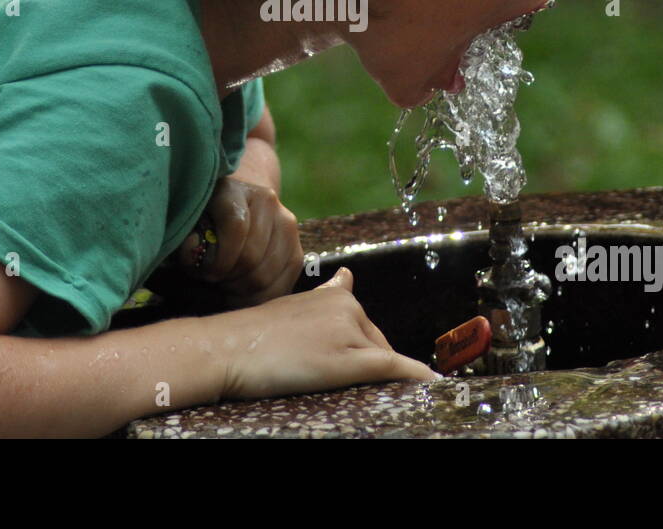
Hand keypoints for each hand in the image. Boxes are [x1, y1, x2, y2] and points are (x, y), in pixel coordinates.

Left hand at [175, 177, 303, 308]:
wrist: (238, 206)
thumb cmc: (206, 221)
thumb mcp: (191, 222)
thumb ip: (187, 240)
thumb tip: (194, 254)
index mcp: (235, 190)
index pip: (235, 227)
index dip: (218, 259)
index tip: (204, 272)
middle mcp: (267, 202)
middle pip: (251, 257)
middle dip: (227, 280)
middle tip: (213, 283)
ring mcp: (287, 225)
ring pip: (265, 276)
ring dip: (241, 292)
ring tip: (226, 288)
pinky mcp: (297, 251)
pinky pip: (281, 287)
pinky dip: (259, 300)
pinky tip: (242, 295)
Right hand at [217, 267, 441, 400]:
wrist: (227, 347)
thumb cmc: (251, 335)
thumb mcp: (292, 308)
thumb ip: (325, 299)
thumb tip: (348, 277)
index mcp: (333, 295)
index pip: (363, 323)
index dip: (363, 345)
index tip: (365, 352)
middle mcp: (347, 306)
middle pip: (374, 344)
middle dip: (360, 363)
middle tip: (317, 373)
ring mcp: (349, 331)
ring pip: (379, 359)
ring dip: (371, 376)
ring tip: (320, 376)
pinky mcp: (349, 358)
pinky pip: (393, 367)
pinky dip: (416, 377)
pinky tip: (435, 385)